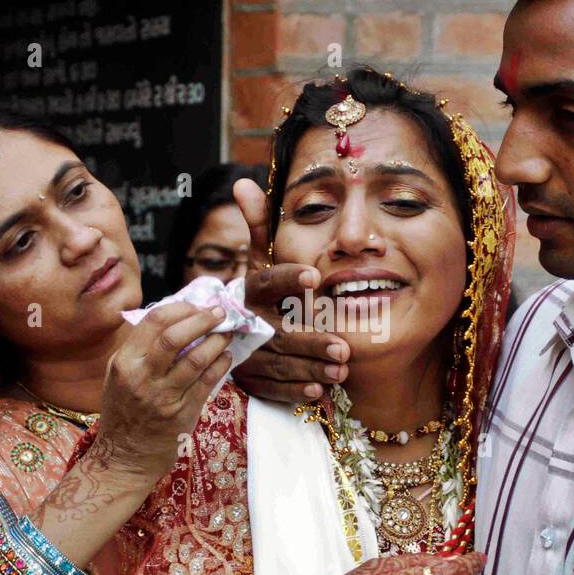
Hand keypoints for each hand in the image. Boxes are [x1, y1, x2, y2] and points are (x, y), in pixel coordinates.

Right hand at [92, 301, 232, 477]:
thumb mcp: (120, 377)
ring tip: (227, 334)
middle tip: (219, 313)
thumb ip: (141, 350)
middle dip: (202, 319)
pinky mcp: (182, 413)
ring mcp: (163, 397)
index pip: (154, 322)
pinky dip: (221, 365)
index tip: (197, 305)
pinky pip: (207, 382)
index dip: (181, 308)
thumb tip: (176, 320)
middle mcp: (141, 377)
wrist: (124, 458)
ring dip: (217, 341)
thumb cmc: (124, 413)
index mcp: (124, 362)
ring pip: (196, 359)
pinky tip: (226, 357)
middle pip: (175, 336)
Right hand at [231, 177, 348, 403]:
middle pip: (278, 332)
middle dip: (311, 340)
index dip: (288, 277)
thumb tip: (244, 182)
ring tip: (341, 368)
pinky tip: (320, 391)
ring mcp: (246, 355)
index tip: (315, 275)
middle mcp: (245, 323)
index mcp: (249, 290)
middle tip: (343, 346)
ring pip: (279, 363)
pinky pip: (272, 389)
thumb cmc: (259, 292)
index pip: (267, 281)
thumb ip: (260, 224)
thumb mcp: (258, 258)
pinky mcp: (250, 380)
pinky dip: (295, 391)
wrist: (230, 332)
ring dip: (311, 368)